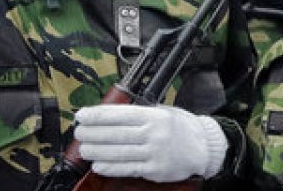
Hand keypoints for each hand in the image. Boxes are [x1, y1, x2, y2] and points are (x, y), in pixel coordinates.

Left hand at [73, 104, 226, 180]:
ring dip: (96, 151)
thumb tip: (107, 115)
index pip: (120, 114)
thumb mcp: (164, 112)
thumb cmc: (181, 128)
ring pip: (118, 152)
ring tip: (84, 149)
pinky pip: (127, 168)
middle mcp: (155, 133)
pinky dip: (110, 167)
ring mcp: (154, 152)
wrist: (204, 148)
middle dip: (92, 133)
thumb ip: (140, 113)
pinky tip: (98, 164)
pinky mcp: (154, 170)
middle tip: (79, 132)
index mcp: (156, 115)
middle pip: (116, 134)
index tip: (82, 115)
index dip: (98, 115)